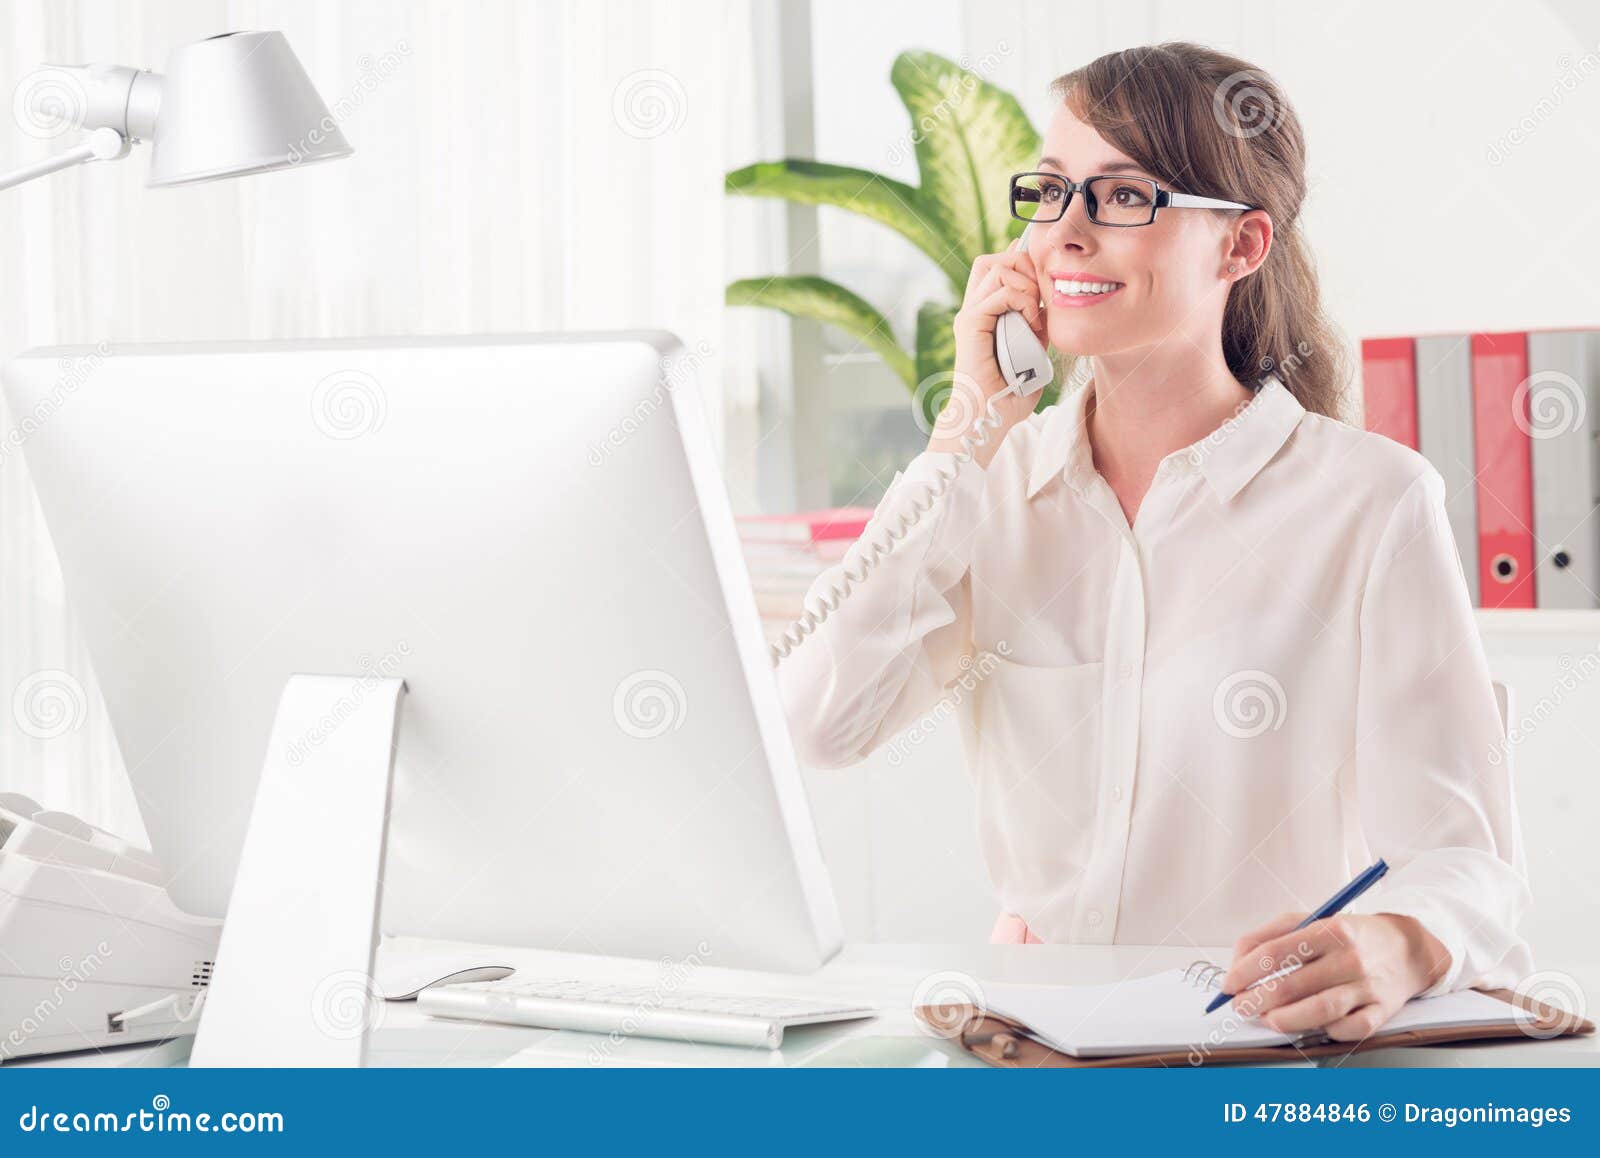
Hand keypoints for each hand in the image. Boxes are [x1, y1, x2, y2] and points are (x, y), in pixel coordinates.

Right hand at [930, 237, 1048, 467]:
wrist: (987, 419)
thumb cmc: (1008, 396)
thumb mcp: (1032, 353)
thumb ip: (1036, 330)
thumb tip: (1048, 310)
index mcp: (983, 315)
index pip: (994, 268)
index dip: (1018, 262)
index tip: (1042, 279)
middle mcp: (973, 311)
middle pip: (992, 260)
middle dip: (1022, 266)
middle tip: (1040, 295)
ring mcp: (970, 316)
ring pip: (995, 268)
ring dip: (1025, 284)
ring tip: (1036, 311)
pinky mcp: (971, 325)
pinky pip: (999, 293)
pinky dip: (1022, 301)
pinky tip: (1032, 322)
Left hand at [1219, 910, 1451, 1040]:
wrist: (1405, 948)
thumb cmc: (1349, 935)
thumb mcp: (1309, 921)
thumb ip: (1268, 936)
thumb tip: (1238, 962)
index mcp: (1328, 930)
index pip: (1275, 953)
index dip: (1244, 972)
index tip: (1228, 985)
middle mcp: (1349, 958)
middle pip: (1292, 985)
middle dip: (1256, 1000)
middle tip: (1241, 1006)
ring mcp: (1367, 986)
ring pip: (1320, 1010)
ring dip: (1285, 1020)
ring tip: (1267, 1019)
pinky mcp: (1382, 1011)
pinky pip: (1351, 1029)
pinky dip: (1326, 1031)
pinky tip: (1310, 1027)